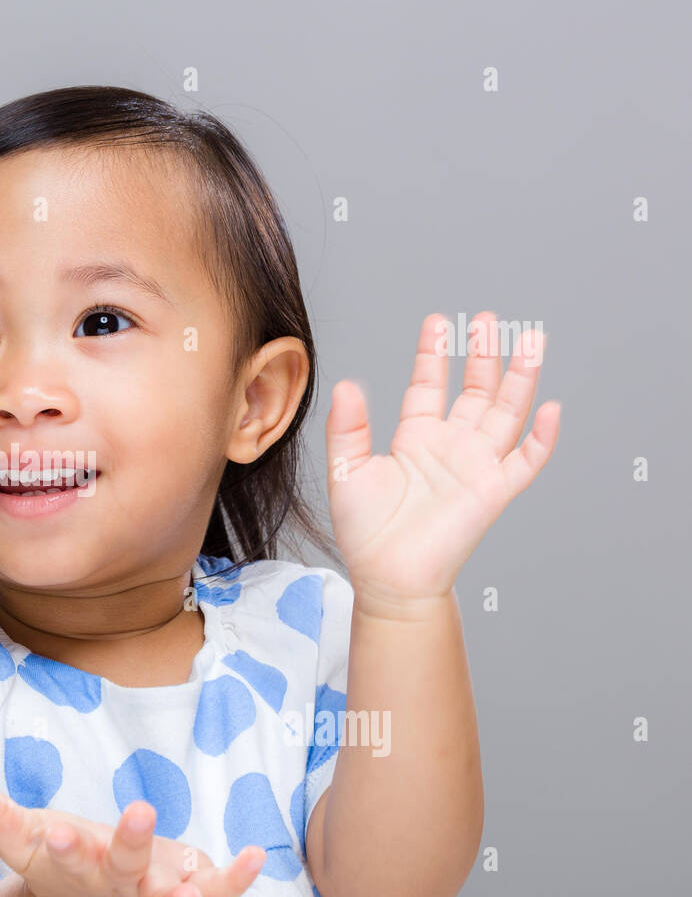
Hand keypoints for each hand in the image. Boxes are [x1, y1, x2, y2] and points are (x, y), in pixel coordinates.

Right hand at [0, 775, 264, 896]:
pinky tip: (254, 857)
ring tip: (192, 891)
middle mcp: (113, 884)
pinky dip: (235, 880)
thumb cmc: (56, 859)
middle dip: (130, 843)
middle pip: (122, 868)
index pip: (64, 855)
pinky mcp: (185, 885)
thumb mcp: (23, 838)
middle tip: (141, 812)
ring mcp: (151, 889)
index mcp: (72, 867)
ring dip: (181, 893)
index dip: (61, 843)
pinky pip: (214, 890)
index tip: (56, 829)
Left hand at [325, 312, 560, 610]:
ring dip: (520, 377)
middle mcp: (450, 446)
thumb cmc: (365, 532)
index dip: (434, 354)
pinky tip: (550, 407)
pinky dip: (541, 437)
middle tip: (486, 319)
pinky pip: (526, 461)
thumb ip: (347, 428)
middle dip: (482, 354)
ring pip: (506, 412)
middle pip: (475, 390)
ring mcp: (476, 466)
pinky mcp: (494, 491)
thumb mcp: (346, 470)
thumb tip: (346, 384)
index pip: (429, 385)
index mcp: (416, 439)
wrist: (387, 577)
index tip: (438, 322)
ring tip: (528, 339)